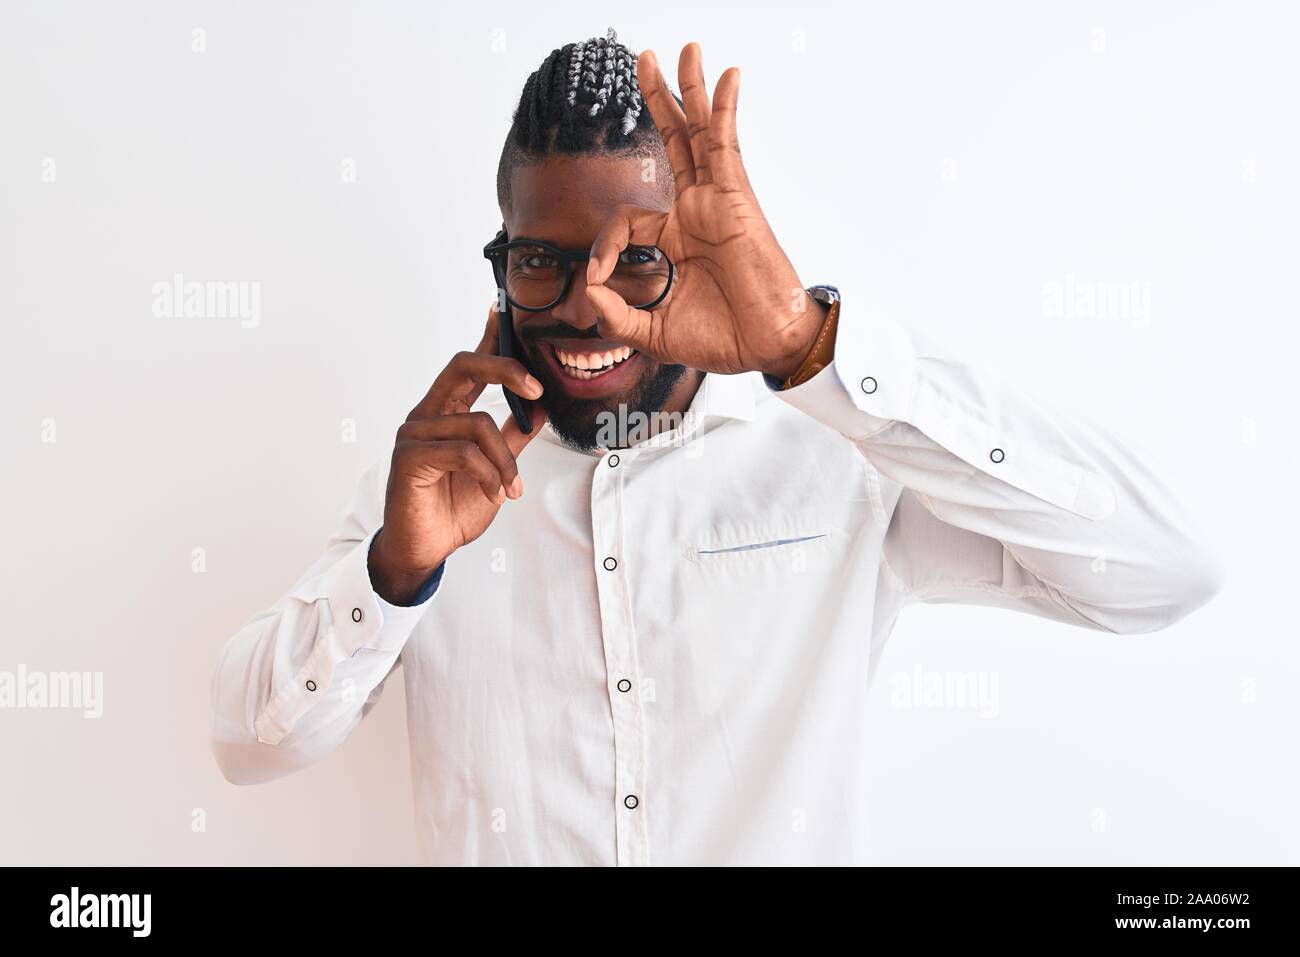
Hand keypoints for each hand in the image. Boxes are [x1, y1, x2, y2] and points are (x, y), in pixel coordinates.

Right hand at [370, 305, 547, 604]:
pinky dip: (490, 473)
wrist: (426, 547)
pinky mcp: (409, 456)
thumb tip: (540, 409)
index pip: (469, 364)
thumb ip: (513, 436)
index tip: (504, 311)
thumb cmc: (453, 506)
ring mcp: (414, 432)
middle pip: (464, 366)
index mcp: (447, 410)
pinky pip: (463, 451)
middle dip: (505, 369)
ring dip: (505, 460)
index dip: (487, 336)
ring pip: (477, 423)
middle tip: (537, 390)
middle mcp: (427, 413)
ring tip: (512, 487)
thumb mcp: (496, 467)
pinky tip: (496, 493)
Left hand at [585, 43, 826, 380]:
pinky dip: (724, 109)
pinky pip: (726, 144)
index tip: (599, 278)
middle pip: (674, 143)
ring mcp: (717, 201)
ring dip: (690, 89)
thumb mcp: (654, 332)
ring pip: (699, 132)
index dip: (604, 245)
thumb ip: (617, 315)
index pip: (627, 221)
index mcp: (676, 240)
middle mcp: (696, 212)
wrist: (766, 346)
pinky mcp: (736, 199)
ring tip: (685, 49)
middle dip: (658, 100)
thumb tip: (589, 290)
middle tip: (643, 60)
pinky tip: (728, 76)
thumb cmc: (723, 338)